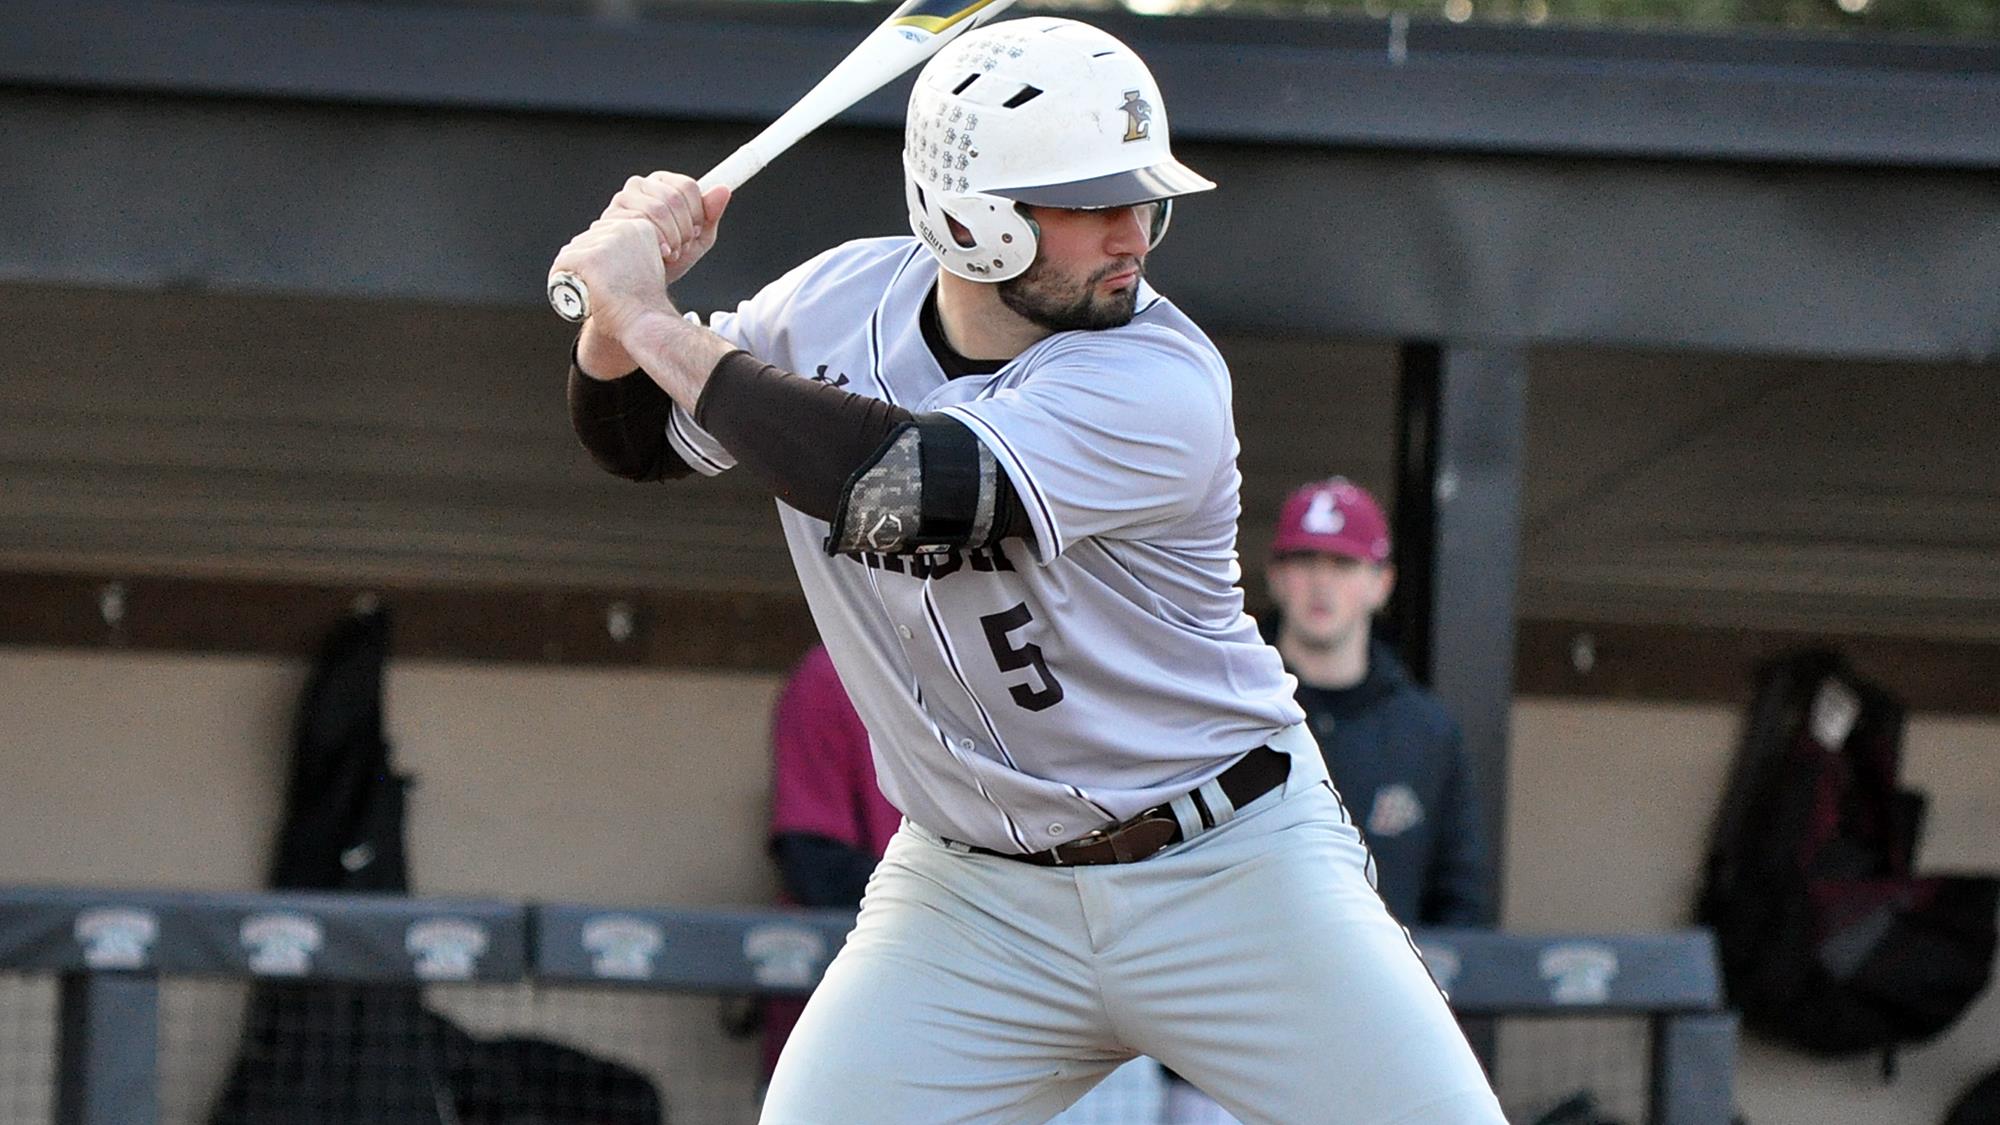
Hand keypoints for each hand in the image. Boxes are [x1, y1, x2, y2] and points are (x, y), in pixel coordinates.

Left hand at [549, 216, 675, 349]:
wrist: (646, 323)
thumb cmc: (647, 305)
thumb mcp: (649, 268)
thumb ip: (636, 254)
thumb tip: (618, 252)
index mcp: (640, 227)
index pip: (603, 231)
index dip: (596, 253)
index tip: (599, 273)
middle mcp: (624, 229)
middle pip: (586, 238)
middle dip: (582, 260)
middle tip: (588, 284)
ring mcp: (606, 242)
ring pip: (573, 250)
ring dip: (571, 270)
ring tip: (579, 289)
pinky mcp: (589, 258)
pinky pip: (562, 262)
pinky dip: (558, 276)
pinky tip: (563, 289)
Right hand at [599, 171, 731, 286]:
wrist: (641, 282)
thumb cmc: (667, 259)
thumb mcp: (696, 240)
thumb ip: (710, 215)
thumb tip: (723, 190)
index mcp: (662, 184)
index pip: (687, 185)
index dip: (697, 213)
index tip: (695, 231)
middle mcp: (641, 186)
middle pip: (674, 197)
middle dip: (684, 228)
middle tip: (682, 246)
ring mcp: (623, 198)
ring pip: (658, 209)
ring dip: (671, 237)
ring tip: (669, 252)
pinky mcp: (611, 216)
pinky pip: (640, 222)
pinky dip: (656, 242)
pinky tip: (656, 253)